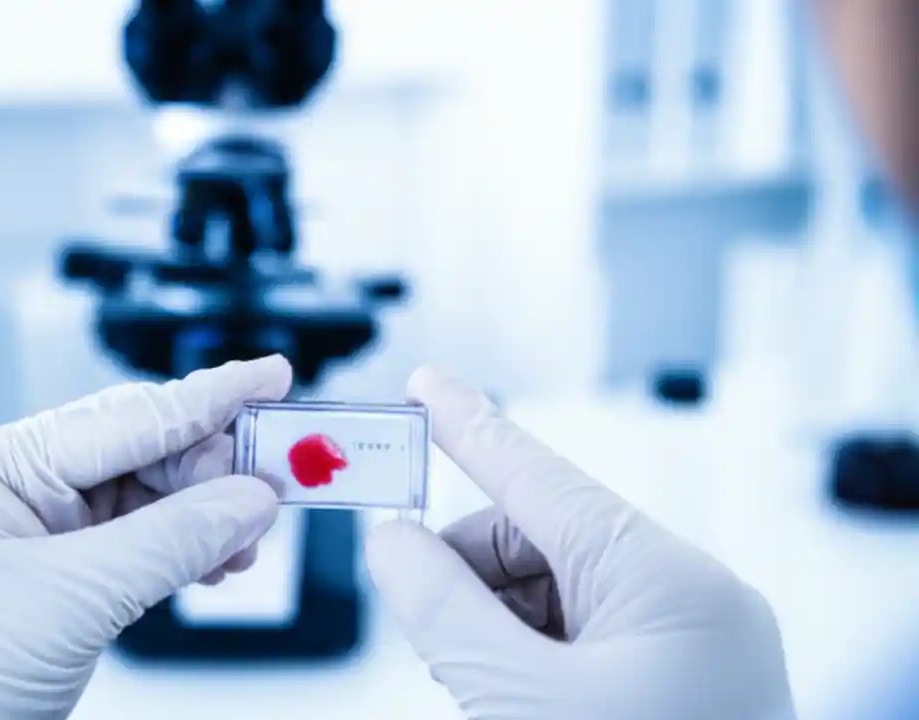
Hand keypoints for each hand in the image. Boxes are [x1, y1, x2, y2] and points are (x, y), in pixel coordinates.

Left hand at [0, 356, 292, 719]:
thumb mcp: (68, 600)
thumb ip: (170, 542)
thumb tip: (252, 500)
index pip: (124, 418)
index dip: (207, 397)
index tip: (271, 376)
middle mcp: (21, 488)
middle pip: (144, 452)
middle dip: (213, 467)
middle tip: (279, 478)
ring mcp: (43, 534)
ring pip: (151, 500)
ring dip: (207, 514)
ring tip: (252, 534)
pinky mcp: (65, 580)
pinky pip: (143, 545)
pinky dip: (187, 551)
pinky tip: (220, 560)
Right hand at [367, 367, 795, 719]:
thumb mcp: (518, 701)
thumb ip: (442, 609)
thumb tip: (391, 542)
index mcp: (667, 581)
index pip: (541, 474)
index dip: (470, 424)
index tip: (425, 385)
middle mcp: (684, 599)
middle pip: (535, 540)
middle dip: (469, 575)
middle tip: (430, 633)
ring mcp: (682, 643)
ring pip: (545, 594)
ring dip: (491, 628)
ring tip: (487, 698)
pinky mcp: (671, 679)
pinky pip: (572, 637)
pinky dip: (522, 658)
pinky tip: (508, 701)